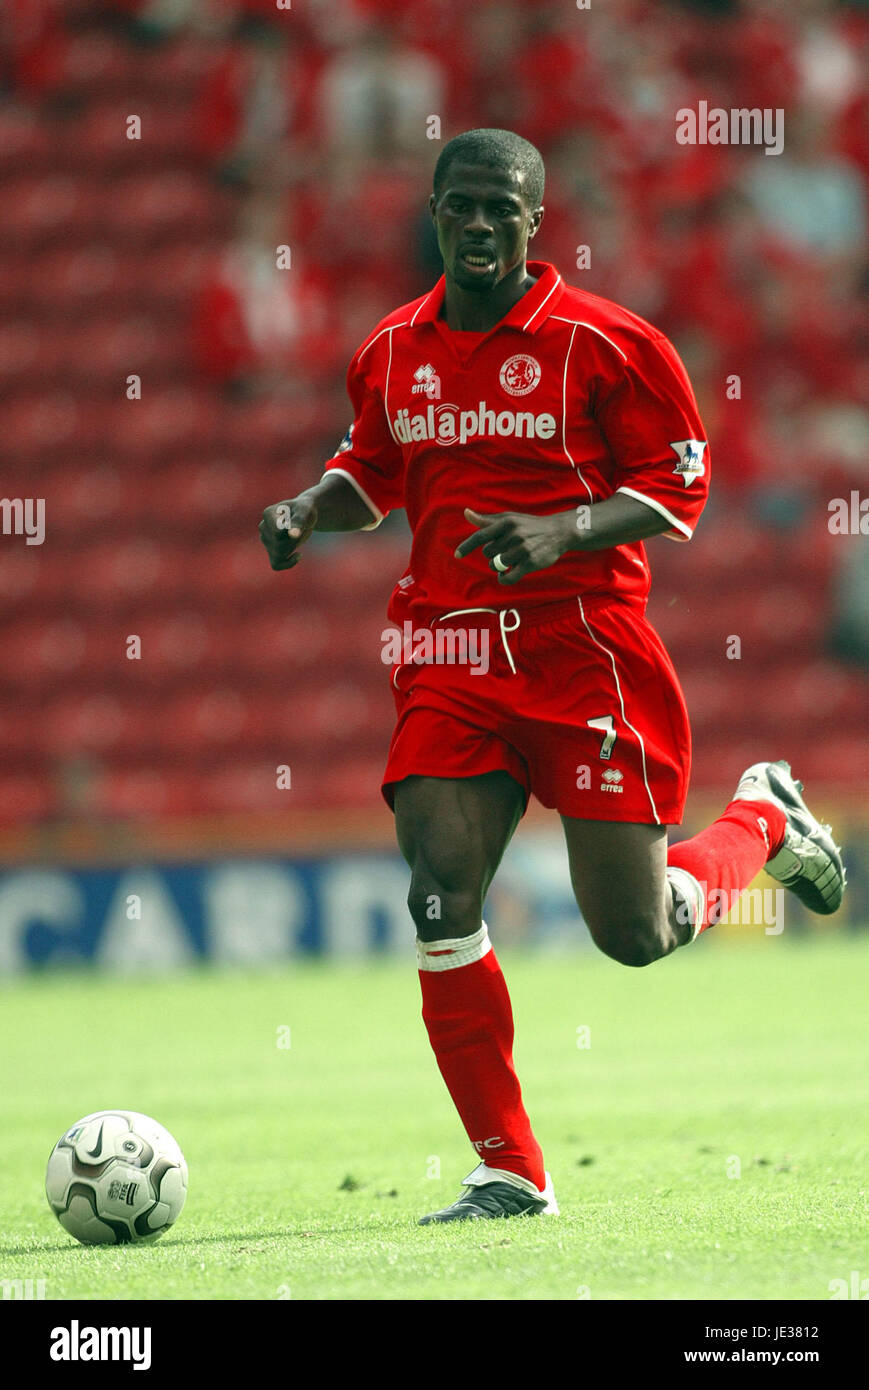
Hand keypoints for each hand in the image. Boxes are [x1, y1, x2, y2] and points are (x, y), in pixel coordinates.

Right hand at [259, 494, 317, 570]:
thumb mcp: (305, 513)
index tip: (299, 521)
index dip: (291, 532)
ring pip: (278, 555)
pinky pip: (276, 565)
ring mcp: (265, 540)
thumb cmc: (304, 511)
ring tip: (296, 536)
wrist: (304, 516)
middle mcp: (263, 527)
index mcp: (268, 514)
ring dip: (293, 548)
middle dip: (293, 541)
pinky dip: (289, 563)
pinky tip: (299, 554)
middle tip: (300, 529)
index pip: (277, 533)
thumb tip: (293, 534)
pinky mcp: (271, 551)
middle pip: (278, 545)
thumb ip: (299, 521)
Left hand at [454, 507, 573, 584]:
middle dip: (492, 555)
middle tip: (504, 551)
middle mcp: (514, 534)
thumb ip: (487, 520)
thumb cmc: (529, 525)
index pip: (481, 536)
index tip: (457, 555)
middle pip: (488, 553)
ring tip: (508, 562)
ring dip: (499, 567)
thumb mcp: (509, 519)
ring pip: (497, 565)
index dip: (467, 546)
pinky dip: (504, 579)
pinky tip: (505, 576)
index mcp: (506, 522)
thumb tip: (466, 513)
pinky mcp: (531, 562)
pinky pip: (509, 577)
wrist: (559, 531)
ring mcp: (523, 549)